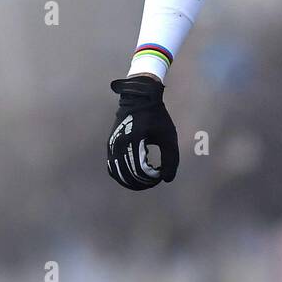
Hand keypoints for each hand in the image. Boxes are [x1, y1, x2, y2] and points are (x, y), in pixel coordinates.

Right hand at [107, 75, 179, 189]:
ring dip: (132, 180)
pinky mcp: (110, 146)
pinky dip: (124, 174)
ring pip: (117, 174)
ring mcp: (112, 146)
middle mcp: (118, 145)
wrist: (138, 99)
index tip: (160, 176)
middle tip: (154, 179)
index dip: (150, 179)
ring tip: (147, 177)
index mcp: (133, 141)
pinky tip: (138, 170)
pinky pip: (113, 167)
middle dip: (142, 182)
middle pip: (126, 176)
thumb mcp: (168, 136)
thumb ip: (171, 158)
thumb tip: (167, 179)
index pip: (139, 171)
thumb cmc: (156, 117)